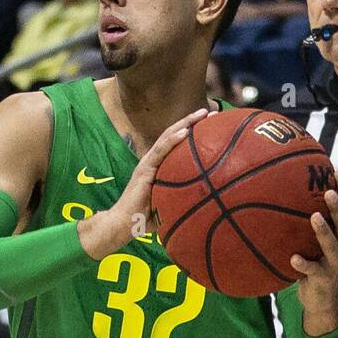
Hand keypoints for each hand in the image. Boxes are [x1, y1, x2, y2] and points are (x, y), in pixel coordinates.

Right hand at [77, 106, 214, 259]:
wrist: (125, 224)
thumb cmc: (146, 219)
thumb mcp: (171, 205)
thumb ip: (184, 199)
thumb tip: (208, 202)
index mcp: (160, 167)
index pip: (178, 144)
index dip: (193, 132)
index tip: (212, 126)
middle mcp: (154, 160)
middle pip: (174, 134)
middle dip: (192, 121)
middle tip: (211, 112)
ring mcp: (148, 163)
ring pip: (168, 136)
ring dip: (185, 123)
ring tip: (201, 114)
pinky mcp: (144, 169)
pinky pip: (160, 151)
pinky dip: (173, 139)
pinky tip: (186, 131)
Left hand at [290, 171, 337, 333]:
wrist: (321, 297)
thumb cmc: (316, 261)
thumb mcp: (317, 240)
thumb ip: (312, 220)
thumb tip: (294, 192)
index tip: (336, 172)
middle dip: (337, 208)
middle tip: (328, 191)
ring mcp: (335, 263)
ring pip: (332, 246)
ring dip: (324, 231)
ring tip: (314, 217)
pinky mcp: (323, 279)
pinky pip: (312, 270)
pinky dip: (303, 264)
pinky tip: (293, 258)